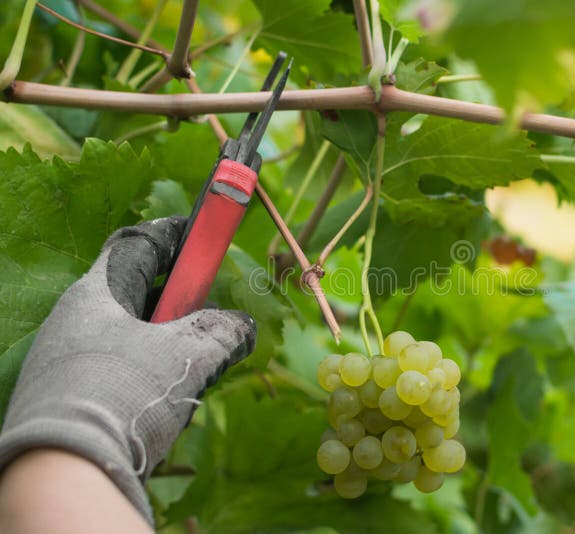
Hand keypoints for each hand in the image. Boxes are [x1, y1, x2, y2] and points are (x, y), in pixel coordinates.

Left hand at [0, 216, 256, 523]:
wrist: (64, 473)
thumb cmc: (125, 394)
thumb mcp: (188, 356)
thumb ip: (223, 332)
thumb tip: (243, 325)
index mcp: (96, 294)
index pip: (136, 244)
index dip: (173, 233)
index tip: (203, 232)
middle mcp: (75, 320)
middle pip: (135, 291)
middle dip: (178, 297)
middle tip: (211, 307)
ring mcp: (69, 361)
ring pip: (130, 335)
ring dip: (168, 341)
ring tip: (196, 364)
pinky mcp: (71, 398)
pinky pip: (120, 369)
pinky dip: (151, 372)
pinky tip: (168, 398)